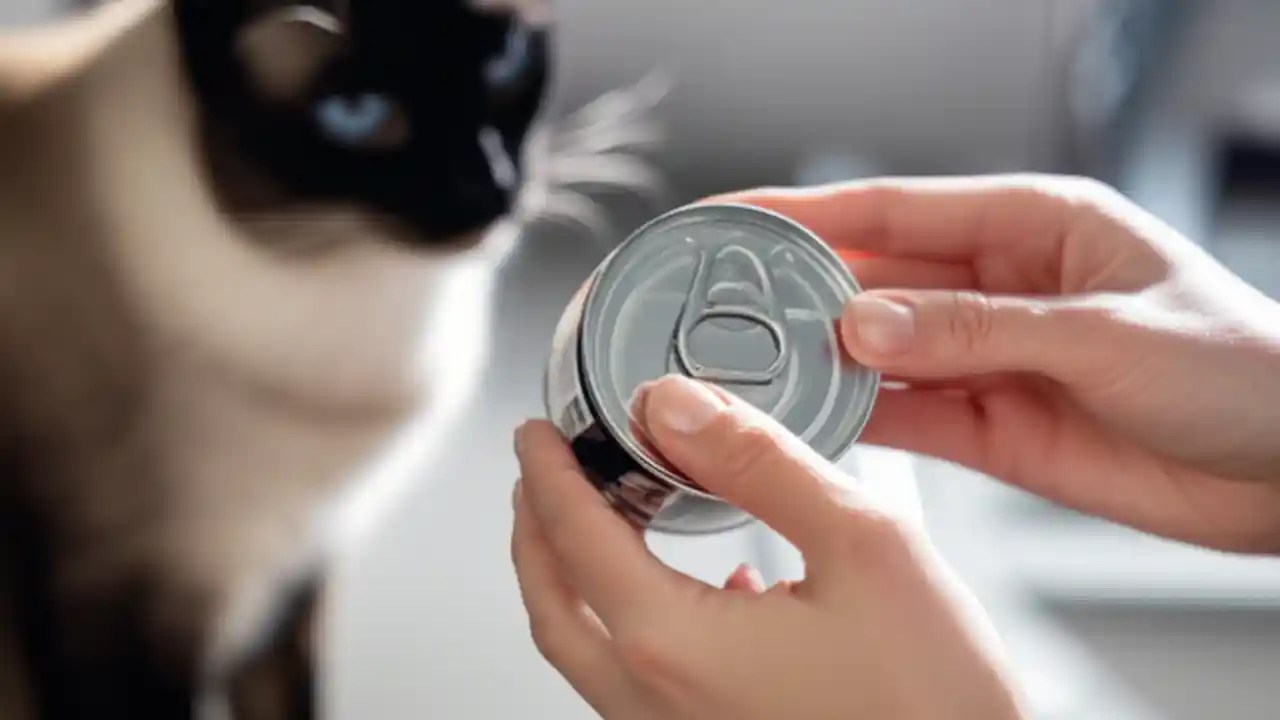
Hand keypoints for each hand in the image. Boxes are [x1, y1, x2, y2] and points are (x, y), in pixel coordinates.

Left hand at [511, 376, 1024, 719]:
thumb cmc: (934, 699)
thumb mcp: (863, 545)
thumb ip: (760, 464)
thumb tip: (677, 406)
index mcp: (674, 644)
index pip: (575, 537)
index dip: (549, 472)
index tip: (538, 433)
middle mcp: (655, 702)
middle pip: (553, 602)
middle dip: (535, 528)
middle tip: (540, 472)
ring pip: (583, 648)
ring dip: (570, 577)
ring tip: (590, 519)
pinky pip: (632, 682)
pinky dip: (624, 623)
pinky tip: (686, 590)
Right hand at [714, 175, 1279, 552]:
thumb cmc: (1243, 370)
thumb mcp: (1107, 331)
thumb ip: (978, 328)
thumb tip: (866, 323)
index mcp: (1032, 224)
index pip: (894, 208)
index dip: (805, 212)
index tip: (733, 221)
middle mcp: (998, 285)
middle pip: (874, 279)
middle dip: (799, 292)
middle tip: (722, 308)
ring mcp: (990, 358)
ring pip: (880, 352)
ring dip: (820, 360)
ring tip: (751, 367)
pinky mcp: (994, 426)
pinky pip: (909, 415)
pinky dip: (859, 417)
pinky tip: (812, 416)